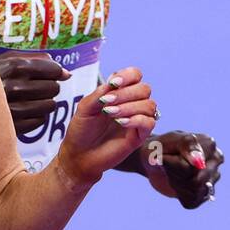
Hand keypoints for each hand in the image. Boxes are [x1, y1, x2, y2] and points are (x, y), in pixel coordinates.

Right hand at [0, 51, 70, 134]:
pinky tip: (24, 111)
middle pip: (53, 88)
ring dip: (45, 103)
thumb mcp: (5, 60)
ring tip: (31, 100)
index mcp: (11, 65)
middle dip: (50, 87)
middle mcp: (11, 86)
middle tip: (37, 88)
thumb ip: (37, 60)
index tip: (54, 74)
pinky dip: (36, 117)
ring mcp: (9, 109)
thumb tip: (67, 73)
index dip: (56, 72)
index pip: (51, 69)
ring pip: (49, 106)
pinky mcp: (9, 127)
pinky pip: (39, 121)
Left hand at [57, 67, 156, 186]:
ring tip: (110, 114)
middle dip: (126, 93)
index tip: (113, 83)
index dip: (128, 75)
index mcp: (118, 93)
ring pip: (149, 104)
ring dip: (129, 106)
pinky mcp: (140, 136)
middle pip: (144, 89)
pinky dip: (136, 119)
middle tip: (106, 103)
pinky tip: (121, 123)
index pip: (135, 75)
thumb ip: (99, 93)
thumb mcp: (85, 108)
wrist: (79, 155)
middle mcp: (131, 104)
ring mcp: (137, 120)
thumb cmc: (81, 130)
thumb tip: (114, 83)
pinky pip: (150, 122)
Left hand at [139, 130, 223, 208]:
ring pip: (194, 191)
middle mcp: (216, 161)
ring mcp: (212, 177)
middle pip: (196, 181)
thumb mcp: (168, 141)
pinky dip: (180, 194)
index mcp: (209, 145)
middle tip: (166, 166)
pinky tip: (176, 183)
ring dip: (177, 184)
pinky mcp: (205, 193)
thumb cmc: (160, 146)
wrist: (151, 158)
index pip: (193, 166)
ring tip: (172, 173)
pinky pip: (192, 201)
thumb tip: (199, 161)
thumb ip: (186, 145)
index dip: (173, 164)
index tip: (164, 156)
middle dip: (175, 175)